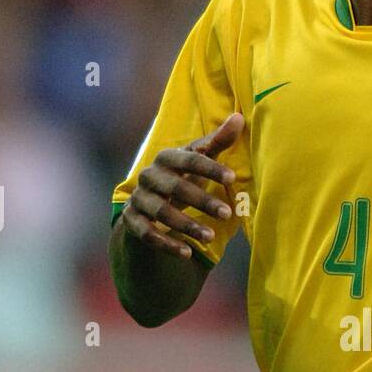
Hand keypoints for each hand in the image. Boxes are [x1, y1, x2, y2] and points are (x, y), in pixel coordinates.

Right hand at [121, 112, 244, 258]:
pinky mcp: (132, 222)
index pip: (189, 159)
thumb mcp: (196, 161)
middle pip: (176, 187)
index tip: (232, 179)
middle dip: (202, 201)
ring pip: (161, 212)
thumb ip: (217, 142)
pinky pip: (147, 234)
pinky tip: (187, 254)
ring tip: (211, 237)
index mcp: (166, 157)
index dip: (210, 168)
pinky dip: (166, 244)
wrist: (146, 205)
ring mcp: (138, 199)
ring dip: (187, 225)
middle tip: (227, 214)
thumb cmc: (180, 177)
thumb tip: (239, 117)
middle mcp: (149, 176)